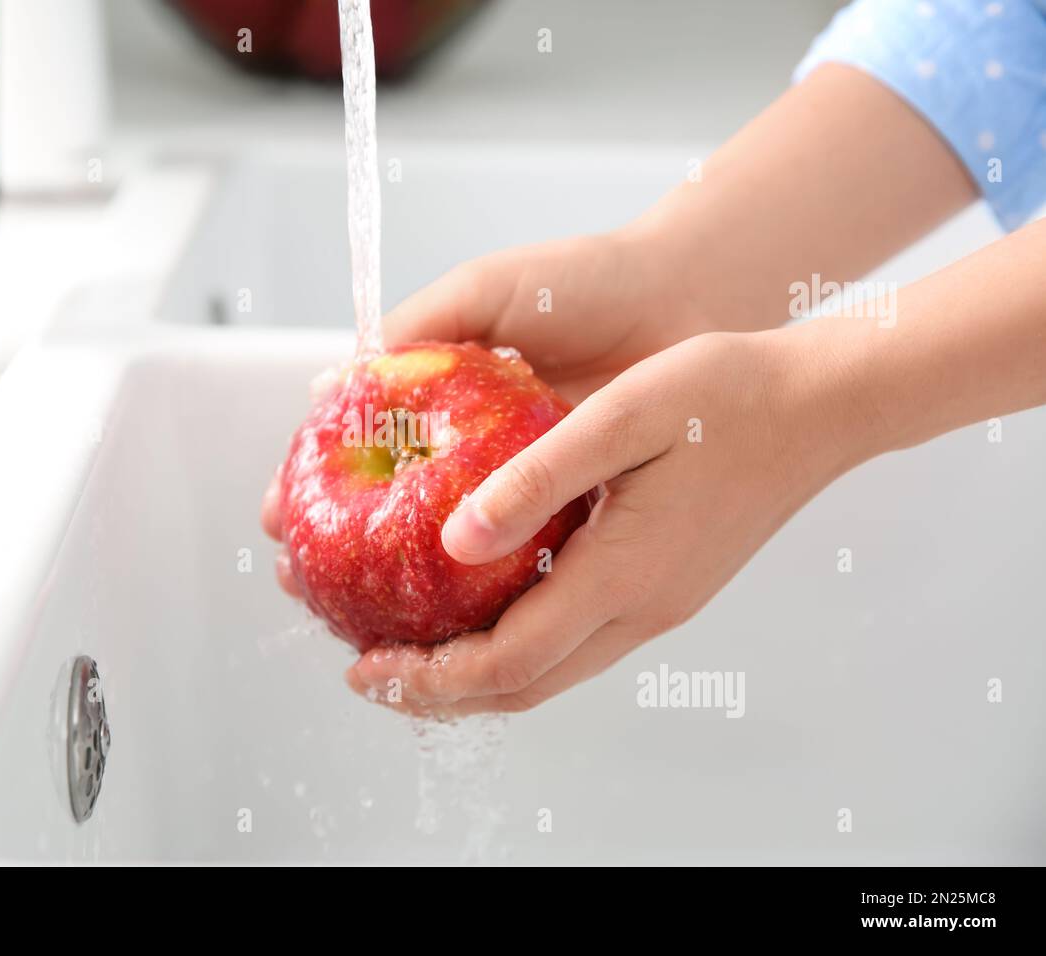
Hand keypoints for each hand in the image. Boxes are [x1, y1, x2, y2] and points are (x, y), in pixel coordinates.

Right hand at [262, 229, 709, 594]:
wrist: (687, 295)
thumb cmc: (585, 280)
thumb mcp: (485, 291)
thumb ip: (413, 331)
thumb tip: (326, 386)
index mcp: (438, 397)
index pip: (355, 451)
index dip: (311, 487)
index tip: (279, 520)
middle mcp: (469, 448)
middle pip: (386, 514)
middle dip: (339, 551)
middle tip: (305, 581)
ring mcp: (518, 485)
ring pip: (445, 550)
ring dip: (399, 586)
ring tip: (358, 614)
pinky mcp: (568, 509)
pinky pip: (517, 558)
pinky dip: (480, 588)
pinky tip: (448, 616)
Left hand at [345, 326, 864, 715]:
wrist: (823, 404)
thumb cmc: (727, 395)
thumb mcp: (620, 417)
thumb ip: (535, 480)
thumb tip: (453, 539)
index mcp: (623, 573)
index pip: (508, 661)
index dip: (430, 677)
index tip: (365, 668)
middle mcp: (641, 607)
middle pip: (525, 687)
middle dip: (440, 692)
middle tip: (371, 673)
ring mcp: (659, 603)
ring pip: (552, 671)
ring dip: (477, 674)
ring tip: (414, 651)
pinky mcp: (667, 586)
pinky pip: (578, 641)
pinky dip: (517, 646)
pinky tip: (486, 609)